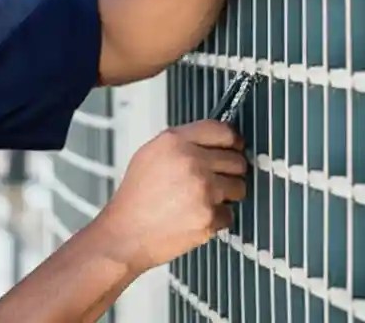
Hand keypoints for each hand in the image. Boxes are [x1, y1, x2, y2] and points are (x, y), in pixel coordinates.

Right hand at [96, 120, 247, 273]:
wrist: (125, 234)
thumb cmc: (135, 198)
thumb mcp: (150, 155)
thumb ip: (182, 143)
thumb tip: (212, 143)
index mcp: (174, 141)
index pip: (223, 130)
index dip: (233, 140)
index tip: (235, 146)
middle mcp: (191, 161)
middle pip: (237, 160)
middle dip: (230, 171)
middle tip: (214, 180)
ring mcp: (203, 189)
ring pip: (239, 187)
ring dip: (227, 195)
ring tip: (201, 200)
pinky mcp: (209, 216)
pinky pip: (229, 214)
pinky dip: (217, 219)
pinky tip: (195, 217)